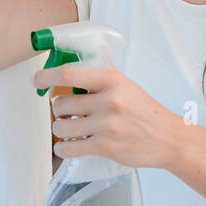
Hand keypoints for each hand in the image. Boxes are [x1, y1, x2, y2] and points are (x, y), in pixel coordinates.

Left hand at [35, 62, 181, 170]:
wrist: (168, 139)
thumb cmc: (146, 112)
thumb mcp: (127, 85)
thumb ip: (103, 72)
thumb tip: (78, 56)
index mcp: (112, 80)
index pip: (69, 72)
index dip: (46, 76)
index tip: (37, 80)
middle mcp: (109, 101)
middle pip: (60, 103)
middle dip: (59, 109)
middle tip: (68, 112)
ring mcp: (107, 125)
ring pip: (61, 126)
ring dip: (61, 129)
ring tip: (72, 129)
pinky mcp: (106, 146)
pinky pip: (69, 147)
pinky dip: (63, 148)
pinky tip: (67, 146)